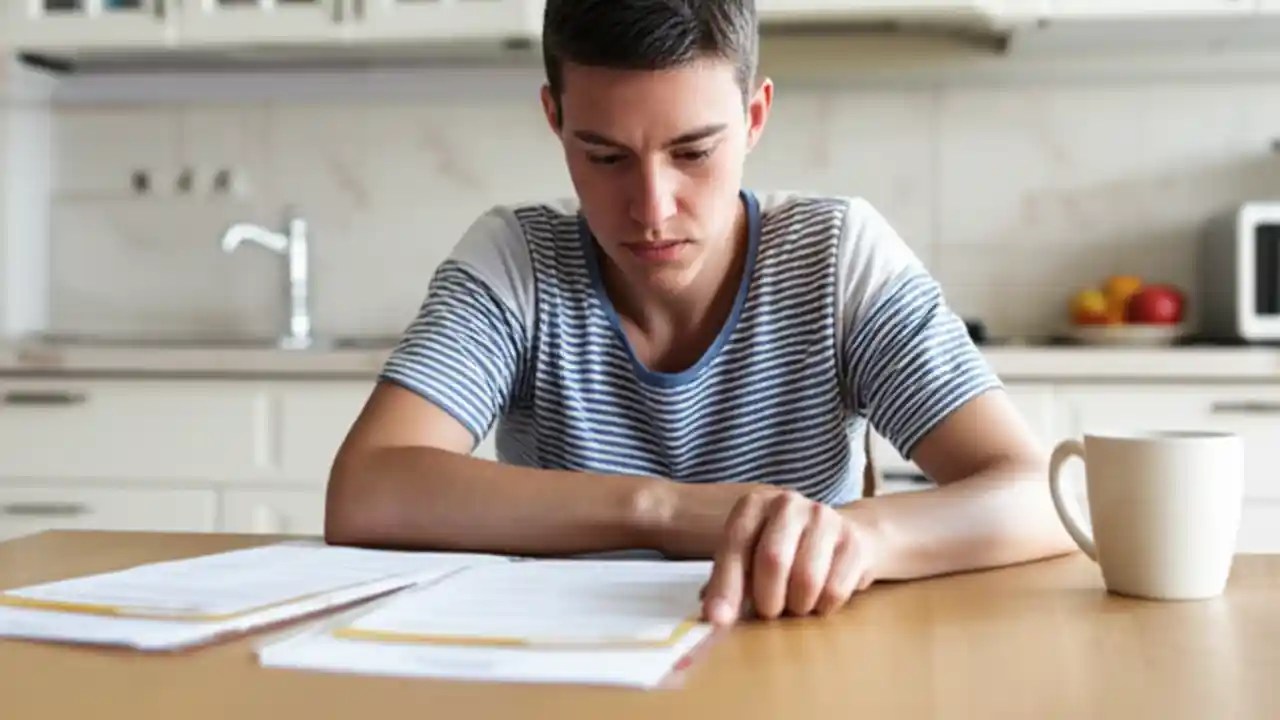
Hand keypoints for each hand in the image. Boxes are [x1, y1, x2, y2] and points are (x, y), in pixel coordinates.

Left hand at [700, 490, 878, 624]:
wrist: (841, 535)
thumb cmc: (783, 552)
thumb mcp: (749, 559)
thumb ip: (728, 584)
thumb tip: (714, 618)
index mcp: (754, 505)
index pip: (735, 544)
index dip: (726, 585)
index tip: (718, 619)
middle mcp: (788, 504)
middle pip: (773, 560)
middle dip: (767, 600)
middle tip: (768, 612)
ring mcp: (824, 518)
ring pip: (807, 580)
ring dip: (797, 607)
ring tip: (794, 604)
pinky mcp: (853, 541)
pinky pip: (834, 591)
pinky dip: (822, 607)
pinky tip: (818, 598)